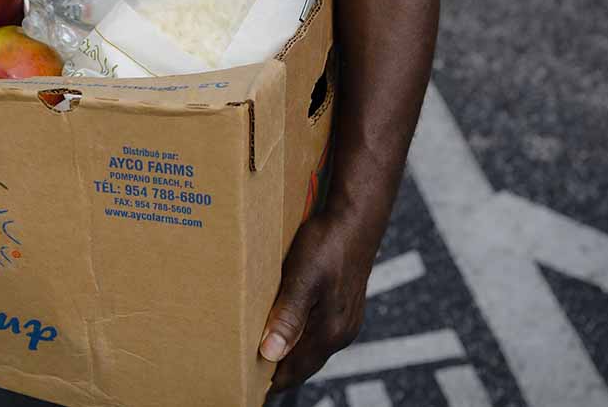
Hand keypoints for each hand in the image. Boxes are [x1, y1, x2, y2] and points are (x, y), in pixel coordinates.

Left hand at [260, 209, 378, 391]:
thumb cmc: (329, 245)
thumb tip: (271, 354)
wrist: (357, 218)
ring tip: (263, 356)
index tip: (250, 391)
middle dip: (279, 371)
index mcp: (331, 332)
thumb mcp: (302, 279)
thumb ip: (288, 318)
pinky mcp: (345, 305)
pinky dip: (300, 337)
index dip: (273, 383)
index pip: (296, 371)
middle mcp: (342, 331)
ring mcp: (346, 319)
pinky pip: (318, 331)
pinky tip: (286, 328)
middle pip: (305, 363)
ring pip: (311, 347)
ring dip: (289, 353)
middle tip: (250, 376)